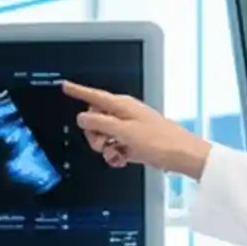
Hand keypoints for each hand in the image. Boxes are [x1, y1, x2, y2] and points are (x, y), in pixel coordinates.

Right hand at [62, 80, 212, 178]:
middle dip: (93, 133)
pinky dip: (114, 155)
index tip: (65, 86)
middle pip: (95, 119)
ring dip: (104, 147)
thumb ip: (100, 123)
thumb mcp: (124, 132)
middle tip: (102, 144)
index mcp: (122, 105)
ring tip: (115, 154)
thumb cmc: (159, 141)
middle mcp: (124, 114)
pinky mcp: (132, 142)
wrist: (181, 155)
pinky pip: (113, 146)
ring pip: (103, 135)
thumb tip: (81, 117)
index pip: (94, 95)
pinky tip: (121, 160)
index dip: (78, 91)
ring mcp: (128, 128)